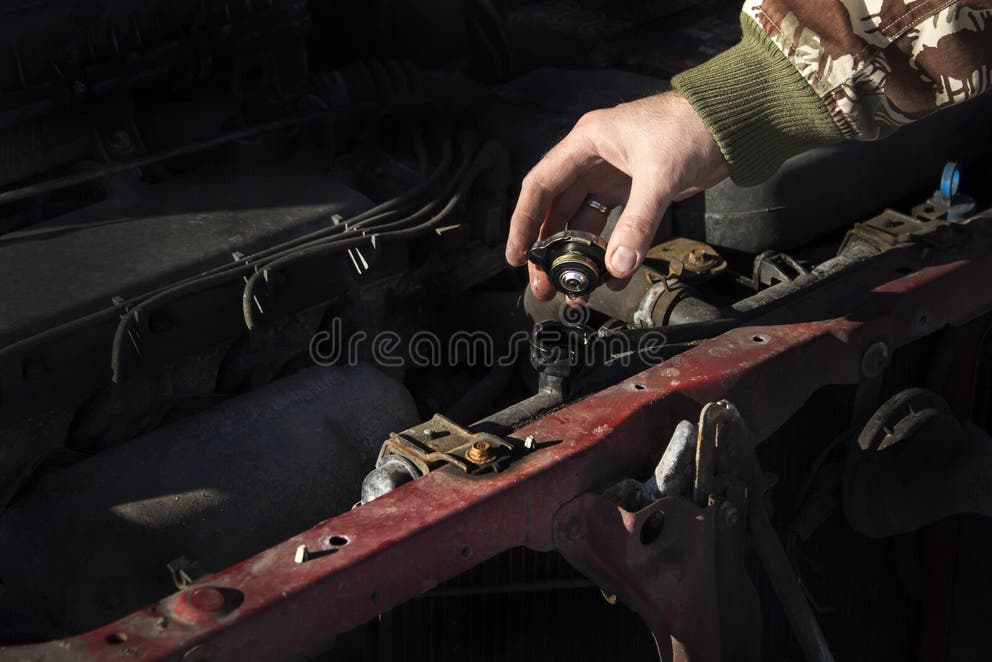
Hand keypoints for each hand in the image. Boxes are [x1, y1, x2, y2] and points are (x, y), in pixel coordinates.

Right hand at [505, 90, 728, 299]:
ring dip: (575, 253)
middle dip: (548, 249)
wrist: (731, 121)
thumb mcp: (660, 176)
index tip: (517, 256)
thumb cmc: (691, 129)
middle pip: (557, 209)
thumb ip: (638, 223)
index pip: (540, 186)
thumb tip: (619, 267)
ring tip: (571, 286)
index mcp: (585, 143)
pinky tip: (607, 273)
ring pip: (581, 220)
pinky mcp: (633, 189)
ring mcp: (612, 175)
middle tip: (544, 284)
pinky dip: (607, 248)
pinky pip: (610, 224)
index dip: (524, 223)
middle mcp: (591, 159)